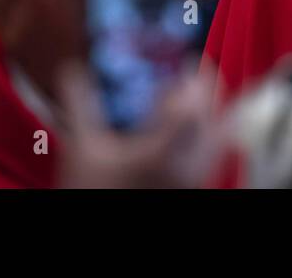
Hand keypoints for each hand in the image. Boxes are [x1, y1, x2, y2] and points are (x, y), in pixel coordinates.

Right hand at [58, 62, 226, 187]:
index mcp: (161, 151)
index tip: (187, 62)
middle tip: (194, 74)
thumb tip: (71, 70)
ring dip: (212, 111)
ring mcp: (194, 179)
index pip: (192, 107)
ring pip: (220, 136)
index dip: (193, 80)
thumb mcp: (81, 147)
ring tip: (196, 98)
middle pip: (215, 117)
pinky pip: (214, 154)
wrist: (101, 230)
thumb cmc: (92, 191)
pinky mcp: (194, 188)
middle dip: (207, 91)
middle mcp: (186, 165)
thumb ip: (80, 105)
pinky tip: (192, 130)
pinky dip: (211, 134)